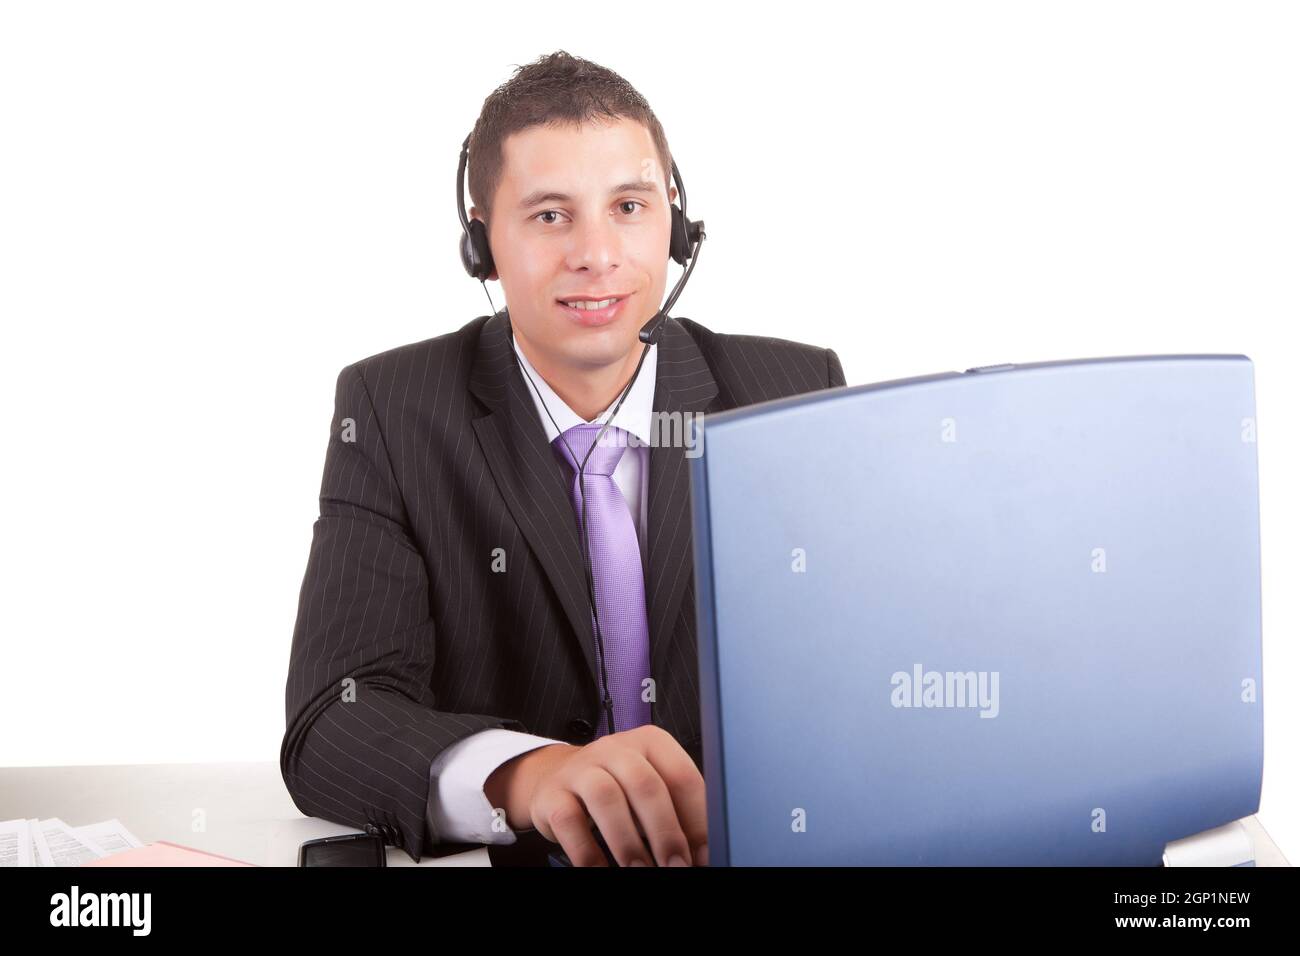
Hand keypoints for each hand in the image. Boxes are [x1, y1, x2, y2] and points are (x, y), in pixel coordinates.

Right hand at [484, 724, 706, 866]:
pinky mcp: (553, 793)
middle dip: (665, 832)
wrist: (556, 777)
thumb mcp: (649, 789)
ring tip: (641, 870)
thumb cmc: (617, 786)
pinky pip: (569, 820)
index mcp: (651, 743)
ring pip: (606, 797)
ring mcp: (581, 768)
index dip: (697, 819)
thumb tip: (701, 852)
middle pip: (645, 785)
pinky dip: (588, 852)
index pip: (682, 776)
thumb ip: (675, 811)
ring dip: (628, 842)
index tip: (704, 853)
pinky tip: (602, 870)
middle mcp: (615, 749)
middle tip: (676, 865)